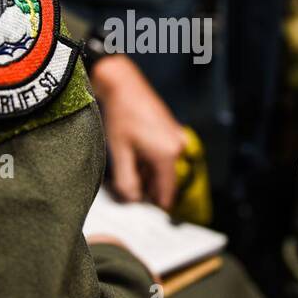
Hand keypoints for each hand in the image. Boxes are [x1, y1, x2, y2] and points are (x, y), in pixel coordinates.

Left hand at [89, 54, 185, 210]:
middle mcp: (177, 146)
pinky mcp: (171, 129)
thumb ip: (127, 180)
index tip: (146, 213)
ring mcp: (176, 136)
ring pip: (164, 166)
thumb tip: (133, 199)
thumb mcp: (119, 152)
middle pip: (165, 179)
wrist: (122, 84)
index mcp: (167, 155)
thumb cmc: (120, 116)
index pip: (167, 191)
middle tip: (129, 192)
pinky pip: (164, 153)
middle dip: (149, 188)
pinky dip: (151, 159)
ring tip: (128, 172)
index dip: (155, 204)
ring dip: (149, 173)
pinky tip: (134, 157)